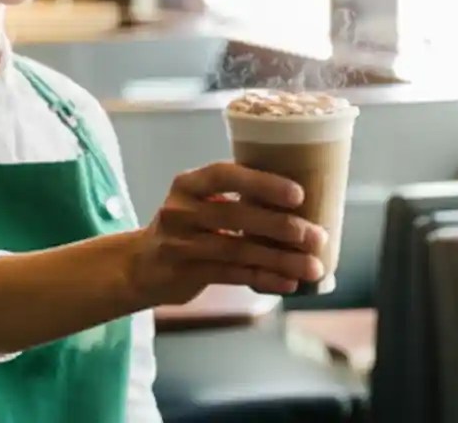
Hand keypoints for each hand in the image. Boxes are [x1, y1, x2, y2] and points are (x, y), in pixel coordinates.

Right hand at [127, 162, 327, 305]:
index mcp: (189, 183)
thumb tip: (306, 205)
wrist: (141, 266)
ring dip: (280, 259)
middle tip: (316, 236)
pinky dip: (264, 279)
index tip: (299, 194)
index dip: (262, 183)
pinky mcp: (184, 272)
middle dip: (282, 227)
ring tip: (313, 267)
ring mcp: (180, 243)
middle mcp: (181, 210)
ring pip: (238, 250)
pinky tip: (290, 283)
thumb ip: (238, 199)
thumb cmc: (189, 227)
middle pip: (236, 216)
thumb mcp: (201, 203)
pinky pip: (232, 275)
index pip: (225, 175)